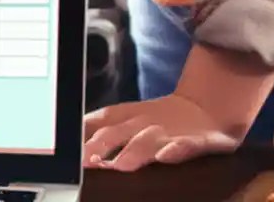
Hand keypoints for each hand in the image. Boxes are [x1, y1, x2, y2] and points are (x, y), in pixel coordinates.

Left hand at [83, 94, 241, 171]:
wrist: (207, 108)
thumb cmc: (160, 120)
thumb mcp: (128, 119)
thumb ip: (100, 130)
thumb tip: (69, 144)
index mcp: (125, 117)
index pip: (95, 122)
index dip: (80, 132)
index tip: (65, 146)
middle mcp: (143, 124)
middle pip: (116, 134)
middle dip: (99, 146)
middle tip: (85, 162)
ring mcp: (169, 132)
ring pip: (148, 142)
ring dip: (133, 152)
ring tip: (122, 165)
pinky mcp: (197, 141)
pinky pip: (186, 145)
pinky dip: (175, 150)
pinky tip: (166, 156)